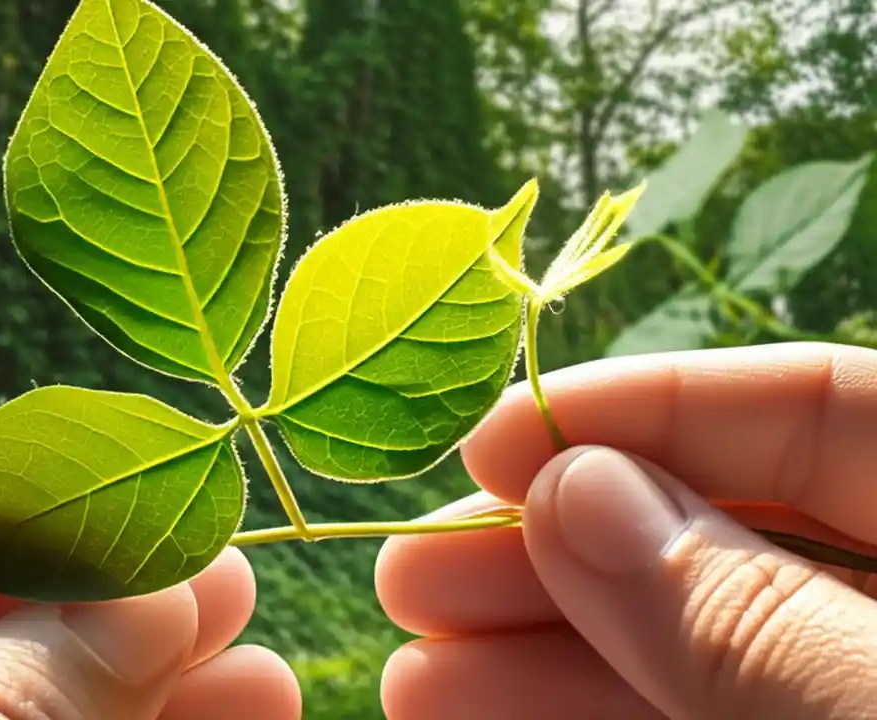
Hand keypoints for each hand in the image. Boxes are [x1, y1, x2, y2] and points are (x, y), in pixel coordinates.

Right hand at [376, 342, 876, 718]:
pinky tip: (484, 717)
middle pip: (730, 533)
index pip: (827, 408)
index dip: (649, 406)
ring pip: (698, 646)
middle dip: (558, 552)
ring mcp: (856, 694)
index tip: (490, 443)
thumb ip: (751, 617)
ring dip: (542, 654)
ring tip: (416, 679)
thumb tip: (575, 489)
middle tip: (415, 579)